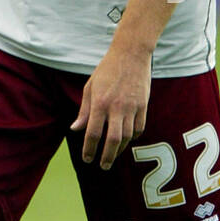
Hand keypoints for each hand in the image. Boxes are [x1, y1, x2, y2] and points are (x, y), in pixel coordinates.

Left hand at [70, 41, 150, 168]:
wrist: (131, 54)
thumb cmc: (107, 70)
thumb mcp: (90, 87)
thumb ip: (84, 110)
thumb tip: (75, 129)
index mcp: (100, 103)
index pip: (93, 133)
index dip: (89, 149)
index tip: (87, 159)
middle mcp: (116, 107)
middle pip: (113, 140)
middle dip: (107, 156)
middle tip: (103, 166)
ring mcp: (132, 107)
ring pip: (128, 136)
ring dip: (120, 149)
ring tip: (113, 155)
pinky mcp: (144, 105)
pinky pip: (139, 128)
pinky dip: (133, 137)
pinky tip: (127, 140)